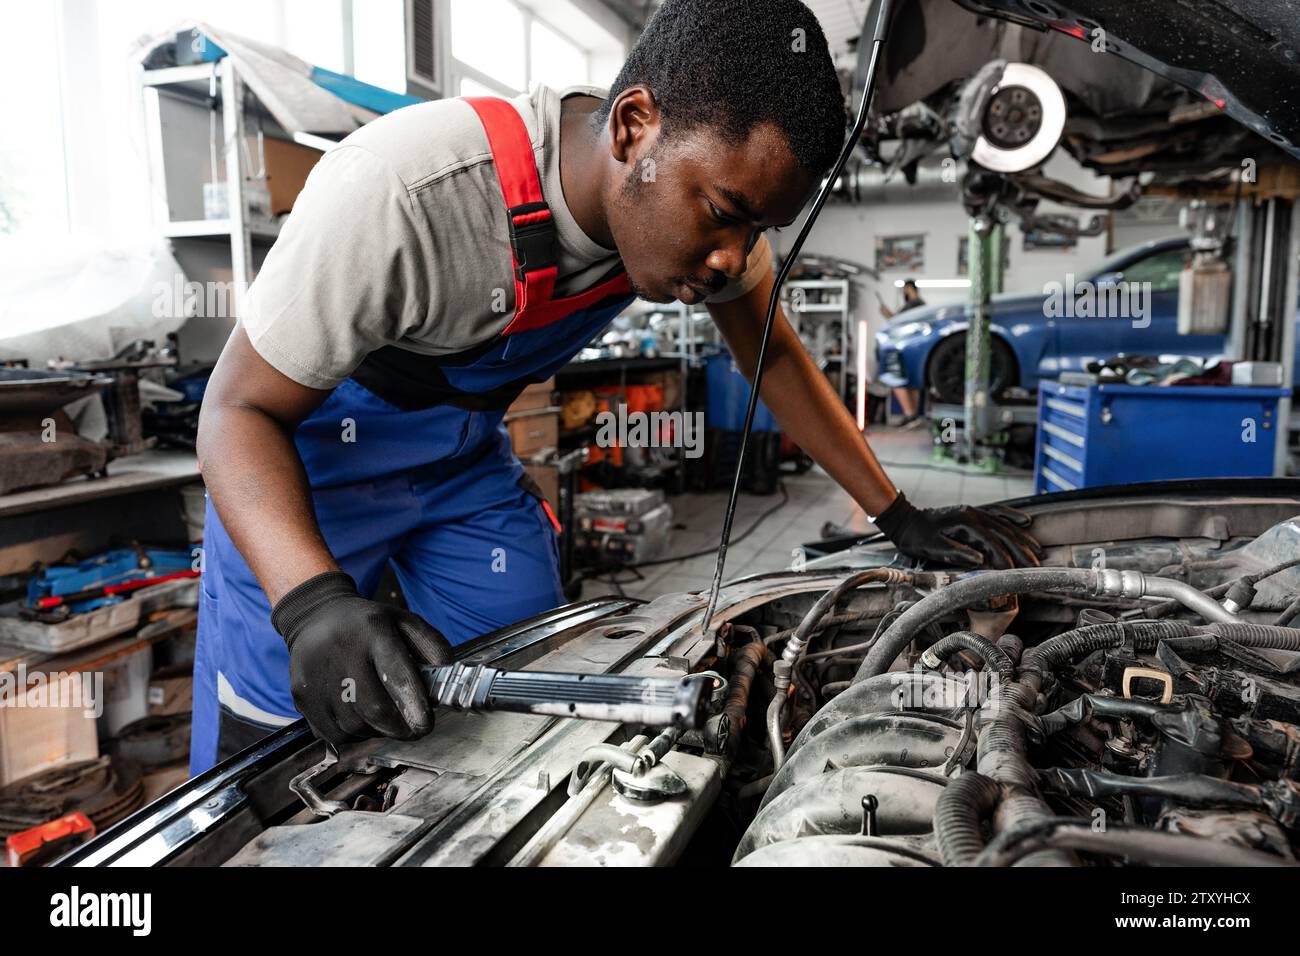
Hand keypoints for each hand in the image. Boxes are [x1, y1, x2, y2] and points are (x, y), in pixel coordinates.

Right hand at [271, 571, 452, 744]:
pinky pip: (334, 733)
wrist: (314, 616)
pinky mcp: (301, 696)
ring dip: (376, 730)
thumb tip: (447, 675)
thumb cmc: (365, 624)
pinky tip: (359, 715)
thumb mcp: (404, 620)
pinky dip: (353, 733)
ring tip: (383, 715)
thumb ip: (431, 645)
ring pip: (355, 726)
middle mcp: (340, 653)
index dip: (414, 706)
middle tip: (413, 729)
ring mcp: (316, 677)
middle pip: (374, 709)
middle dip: (399, 727)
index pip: (396, 675)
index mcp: (372, 631)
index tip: (426, 723)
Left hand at [872, 492, 1042, 568]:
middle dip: (1021, 551)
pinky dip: (1013, 517)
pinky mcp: (973, 512)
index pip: (991, 543)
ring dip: (1022, 538)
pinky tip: (1026, 522)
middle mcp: (973, 514)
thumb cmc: (916, 537)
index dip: (1004, 559)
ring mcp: (974, 511)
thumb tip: (979, 561)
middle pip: (1004, 533)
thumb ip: (956, 553)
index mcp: (964, 524)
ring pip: (1005, 524)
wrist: (905, 520)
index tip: (1013, 573)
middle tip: (1035, 565)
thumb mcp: (932, 548)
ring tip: (1038, 550)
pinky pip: (998, 512)